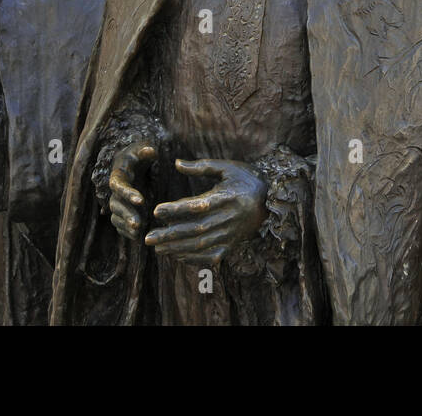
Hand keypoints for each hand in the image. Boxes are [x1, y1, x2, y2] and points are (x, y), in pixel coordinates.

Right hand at [108, 142, 157, 240]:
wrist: (130, 164)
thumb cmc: (138, 156)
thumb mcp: (141, 150)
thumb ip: (146, 151)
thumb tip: (151, 151)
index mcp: (118, 175)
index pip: (119, 186)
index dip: (128, 193)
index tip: (141, 200)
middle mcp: (114, 191)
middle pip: (116, 205)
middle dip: (127, 214)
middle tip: (138, 223)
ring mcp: (117, 202)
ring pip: (116, 217)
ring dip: (126, 225)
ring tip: (138, 232)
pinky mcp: (121, 212)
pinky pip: (119, 224)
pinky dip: (126, 231)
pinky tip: (137, 237)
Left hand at [145, 159, 266, 264]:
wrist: (272, 199)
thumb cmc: (246, 179)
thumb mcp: (227, 167)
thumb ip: (201, 166)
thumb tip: (176, 163)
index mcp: (227, 197)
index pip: (197, 206)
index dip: (177, 209)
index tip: (157, 211)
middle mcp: (230, 218)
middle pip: (196, 229)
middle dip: (171, 235)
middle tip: (148, 238)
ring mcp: (232, 234)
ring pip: (201, 245)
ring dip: (177, 249)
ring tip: (157, 249)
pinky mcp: (233, 244)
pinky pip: (212, 256)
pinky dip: (194, 258)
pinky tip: (177, 256)